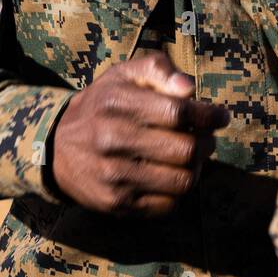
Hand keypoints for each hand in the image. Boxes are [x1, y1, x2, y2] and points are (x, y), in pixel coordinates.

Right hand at [50, 51, 228, 215]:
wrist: (56, 146)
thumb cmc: (104, 103)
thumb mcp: (125, 74)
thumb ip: (160, 70)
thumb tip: (189, 88)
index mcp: (117, 103)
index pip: (178, 112)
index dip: (208, 115)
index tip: (221, 116)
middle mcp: (112, 140)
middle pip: (185, 149)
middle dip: (206, 143)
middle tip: (206, 138)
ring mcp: (113, 176)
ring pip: (181, 181)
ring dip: (197, 169)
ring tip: (191, 158)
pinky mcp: (114, 204)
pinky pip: (167, 205)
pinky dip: (178, 192)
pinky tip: (172, 176)